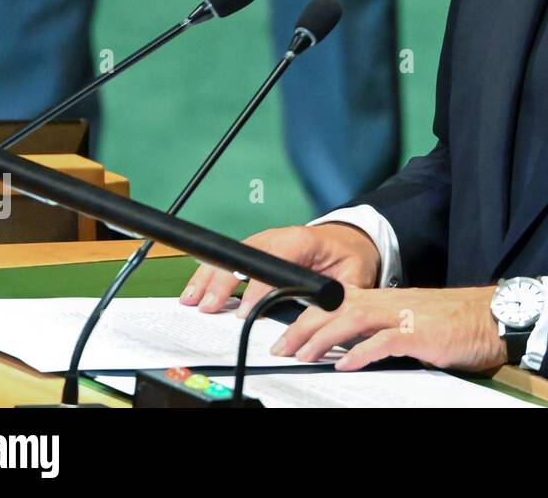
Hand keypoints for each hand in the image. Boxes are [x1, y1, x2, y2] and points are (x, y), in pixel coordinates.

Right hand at [178, 223, 381, 317]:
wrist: (347, 239)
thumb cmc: (348, 255)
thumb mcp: (355, 273)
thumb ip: (345, 291)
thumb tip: (335, 310)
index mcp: (303, 240)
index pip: (274, 261)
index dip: (258, 287)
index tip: (245, 308)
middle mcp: (279, 237)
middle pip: (244, 256)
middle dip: (224, 281)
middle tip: (209, 306)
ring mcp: (264, 241)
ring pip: (231, 256)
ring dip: (210, 277)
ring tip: (192, 299)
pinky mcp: (256, 249)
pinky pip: (230, 259)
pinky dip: (212, 273)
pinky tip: (198, 289)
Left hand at [269, 286, 507, 373]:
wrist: (493, 316)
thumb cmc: (457, 322)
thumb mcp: (413, 321)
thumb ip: (383, 329)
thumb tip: (351, 346)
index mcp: (388, 300)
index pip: (339, 302)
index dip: (308, 316)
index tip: (286, 335)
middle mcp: (392, 302)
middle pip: (337, 306)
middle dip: (304, 326)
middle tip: (280, 347)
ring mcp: (406, 316)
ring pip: (353, 318)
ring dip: (323, 337)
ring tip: (302, 354)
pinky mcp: (421, 333)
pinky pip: (385, 340)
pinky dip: (361, 351)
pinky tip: (345, 363)